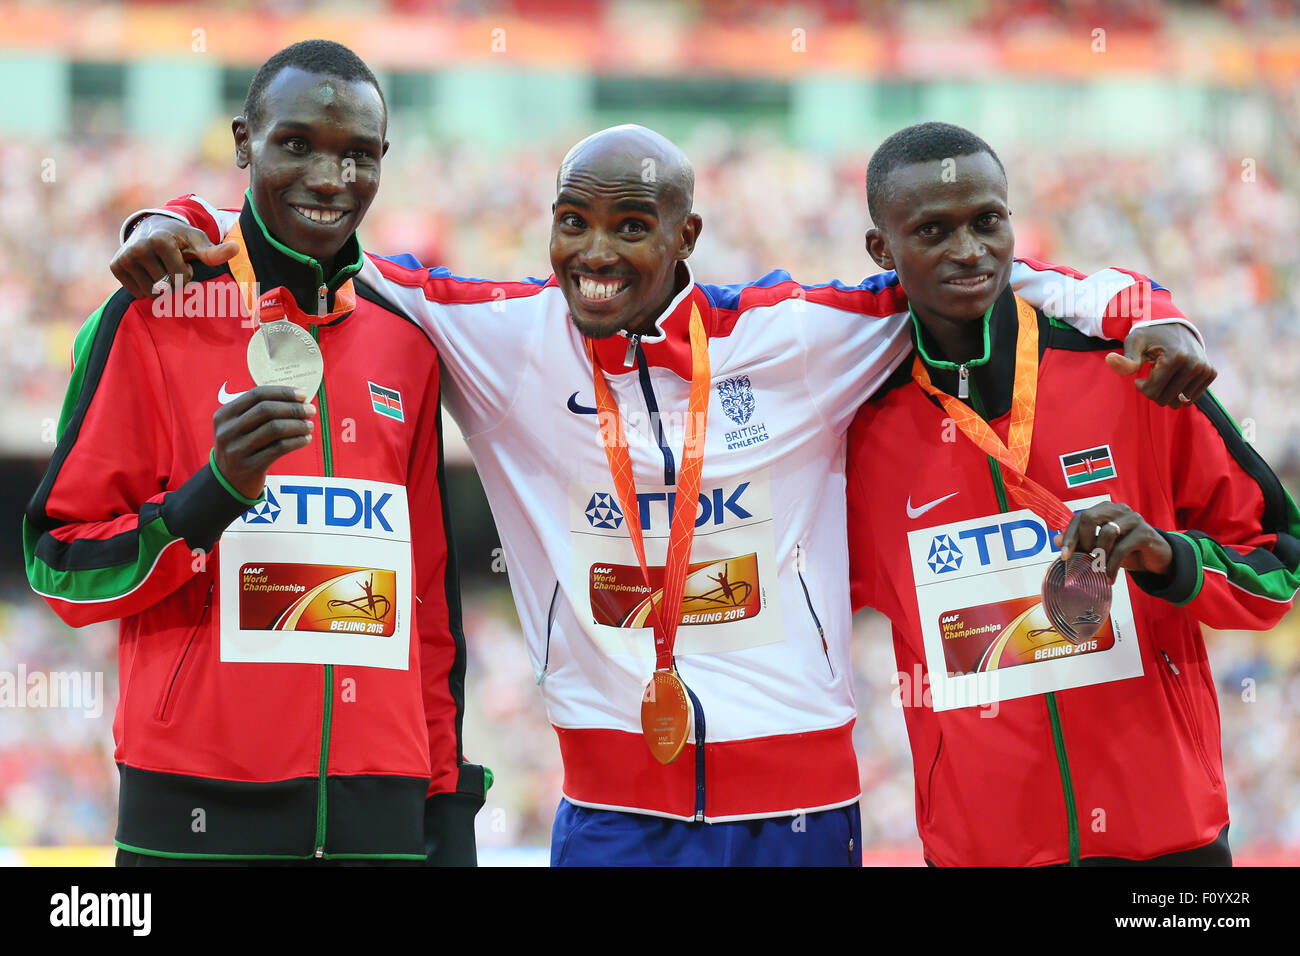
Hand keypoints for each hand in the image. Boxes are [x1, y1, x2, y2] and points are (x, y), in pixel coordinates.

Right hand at [111, 216, 239, 299]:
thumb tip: (236, 249)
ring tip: (159, 268)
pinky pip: (137, 293)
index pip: (181, 278)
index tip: (183, 260)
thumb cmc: (180, 237)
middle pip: (166, 288)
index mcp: (161, 241)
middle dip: (173, 281)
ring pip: (152, 293)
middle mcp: (139, 248)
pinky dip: (146, 288)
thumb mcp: (198, 241)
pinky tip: (147, 272)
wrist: (152, 227)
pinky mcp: (115, 266)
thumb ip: (214, 252)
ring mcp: (124, 257)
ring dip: (160, 287)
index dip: (187, 274)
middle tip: (170, 265)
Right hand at [213, 386, 315, 499]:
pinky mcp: (250, 466)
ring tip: (310, 426)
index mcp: (224, 415)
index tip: (302, 395)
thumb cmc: (242, 447)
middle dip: (293, 408)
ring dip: (298, 425)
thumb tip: (297, 399)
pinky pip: (279, 448)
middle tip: (311, 410)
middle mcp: (228, 430)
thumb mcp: (239, 427)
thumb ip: (259, 412)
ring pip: (274, 429)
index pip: (256, 395)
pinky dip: (297, 441)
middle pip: (266, 410)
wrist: (228, 482)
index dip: (282, 392)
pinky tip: (306, 439)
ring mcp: (237, 449)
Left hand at [1054, 502, 1172, 582]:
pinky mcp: (1145, 532)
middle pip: (1090, 517)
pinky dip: (1112, 565)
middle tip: (1083, 560)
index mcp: (1105, 509)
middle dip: (1082, 541)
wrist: (1155, 559)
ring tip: (1097, 571)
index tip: (1063, 556)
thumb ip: (1080, 542)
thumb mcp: (1100, 547)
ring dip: (1099, 555)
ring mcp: (1134, 519)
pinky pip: (1122, 548)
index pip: (1080, 517)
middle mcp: (1118, 509)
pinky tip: (1109, 578)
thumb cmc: (1125, 550)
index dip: (1069, 536)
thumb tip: (1055, 540)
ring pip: (1107, 532)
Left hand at [1107, 322, 1216, 407]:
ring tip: (1163, 374)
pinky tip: (1174, 376)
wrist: (1173, 324)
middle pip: (1167, 399)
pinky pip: (1192, 397)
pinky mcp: (1210, 373)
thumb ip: (1125, 358)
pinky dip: (1179, 391)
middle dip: (1154, 391)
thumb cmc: (1149, 334)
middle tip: (1151, 375)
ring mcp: (1205, 369)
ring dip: (1167, 392)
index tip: (1139, 377)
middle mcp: (1195, 364)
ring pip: (1180, 401)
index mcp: (1176, 358)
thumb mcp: (1134, 342)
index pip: (1154, 393)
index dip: (1142, 387)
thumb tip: (1110, 360)